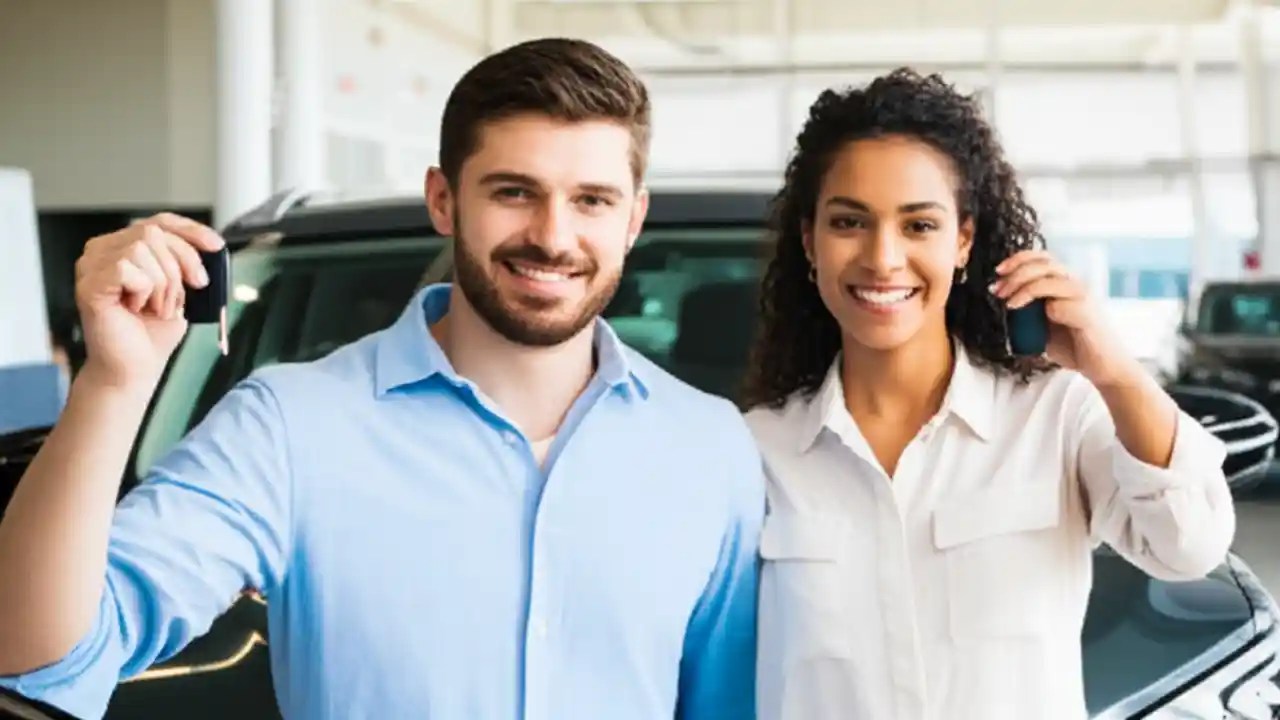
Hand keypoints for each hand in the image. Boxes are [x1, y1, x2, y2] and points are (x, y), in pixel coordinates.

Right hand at [74, 213, 224, 389]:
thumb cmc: (153, 332)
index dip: (190, 230)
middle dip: (180, 265)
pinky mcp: (88, 284)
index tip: (216, 246)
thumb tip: (211, 246)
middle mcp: (102, 250)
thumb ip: (186, 264)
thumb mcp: (180, 290)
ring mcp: (91, 266)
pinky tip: (136, 308)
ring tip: (155, 308)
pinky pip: (127, 268)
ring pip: (142, 248)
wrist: (134, 369)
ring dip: (162, 284)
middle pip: (154, 232)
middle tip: (179, 299)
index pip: (159, 222)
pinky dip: (144, 290)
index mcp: (123, 246)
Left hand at [990, 250, 1138, 385]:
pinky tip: (1024, 314)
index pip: (1042, 258)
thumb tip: (1003, 303)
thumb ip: (1029, 312)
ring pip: (1048, 275)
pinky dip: (1033, 301)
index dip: (1018, 259)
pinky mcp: (1084, 311)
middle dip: (1015, 272)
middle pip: (1043, 262)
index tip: (999, 272)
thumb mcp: (1043, 326)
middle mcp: (1075, 284)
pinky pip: (1056, 300)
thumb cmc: (1074, 346)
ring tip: (1008, 302)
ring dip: (1022, 286)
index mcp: (1066, 284)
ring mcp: (1081, 296)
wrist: (1101, 366)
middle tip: (998, 289)